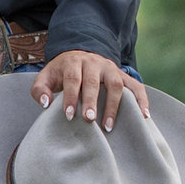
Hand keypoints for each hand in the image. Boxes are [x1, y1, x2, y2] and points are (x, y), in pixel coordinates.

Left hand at [33, 49, 148, 131]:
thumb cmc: (61, 73)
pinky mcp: (124, 75)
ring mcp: (111, 68)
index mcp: (74, 62)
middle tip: (89, 121)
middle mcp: (95, 63)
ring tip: (108, 127)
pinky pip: (136, 86)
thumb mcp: (46, 77)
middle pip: (95, 82)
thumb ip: (40, 89)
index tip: (68, 116)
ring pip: (116, 84)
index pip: (73, 79)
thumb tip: (45, 103)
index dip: (71, 97)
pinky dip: (142, 100)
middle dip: (92, 102)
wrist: (79, 56)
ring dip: (113, 105)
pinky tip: (144, 116)